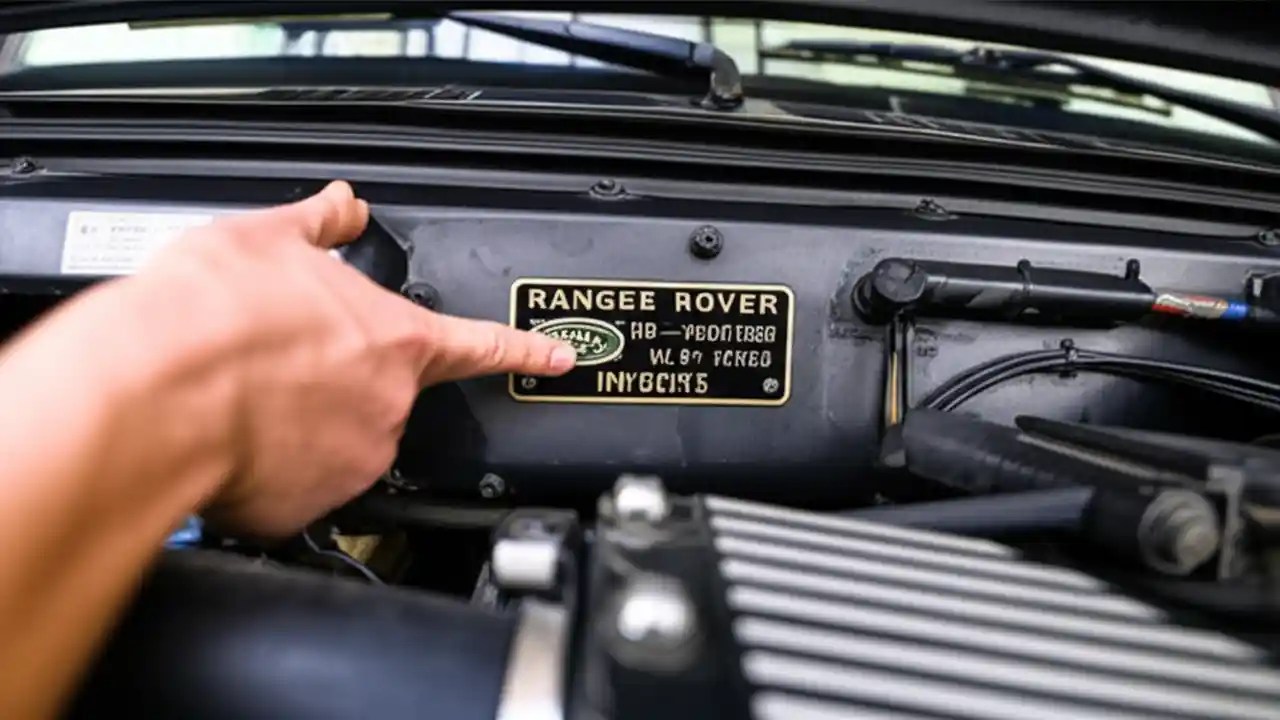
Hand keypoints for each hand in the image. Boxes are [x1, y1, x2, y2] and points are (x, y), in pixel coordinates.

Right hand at [125, 181, 574, 535]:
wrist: (155, 396)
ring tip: (243, 402)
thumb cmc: (210, 316)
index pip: (482, 345)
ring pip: (334, 444)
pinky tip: (233, 443)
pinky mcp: (310, 508)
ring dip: (299, 429)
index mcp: (393, 337)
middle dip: (335, 386)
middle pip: (378, 397)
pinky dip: (269, 472)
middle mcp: (388, 405)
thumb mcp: (267, 238)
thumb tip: (344, 203)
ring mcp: (353, 462)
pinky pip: (296, 490)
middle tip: (273, 369)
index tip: (560, 357)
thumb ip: (319, 224)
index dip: (525, 349)